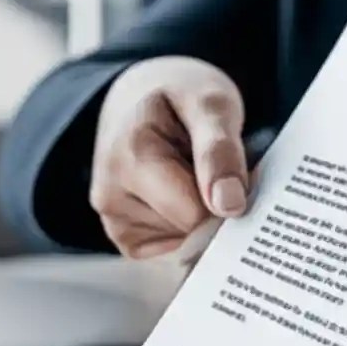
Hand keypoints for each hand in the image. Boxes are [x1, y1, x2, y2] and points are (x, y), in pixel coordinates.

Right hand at [91, 56, 250, 258]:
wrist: (139, 96)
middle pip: (189, 230)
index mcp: (131, 156)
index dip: (228, 197)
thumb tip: (228, 206)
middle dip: (213, 204)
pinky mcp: (120, 234)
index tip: (237, 168)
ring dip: (198, 213)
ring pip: (182, 242)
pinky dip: (184, 228)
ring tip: (189, 172)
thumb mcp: (210, 102)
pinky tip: (177, 193)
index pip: (196, 213)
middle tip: (210, 164)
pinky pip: (169, 250)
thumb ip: (220, 151)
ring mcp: (111, 217)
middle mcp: (109, 194)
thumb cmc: (178, 95)